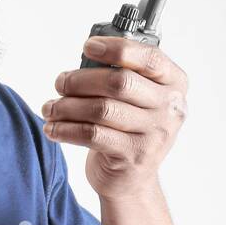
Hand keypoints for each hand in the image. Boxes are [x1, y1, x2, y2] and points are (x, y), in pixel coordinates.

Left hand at [41, 36, 189, 199]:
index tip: (88, 46)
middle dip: (81, 79)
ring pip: (101, 109)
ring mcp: (154, 134)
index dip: (116, 49)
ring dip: (67, 106)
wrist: (132, 178)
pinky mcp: (133, 156)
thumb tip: (84, 61)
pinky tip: (53, 128)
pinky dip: (66, 129)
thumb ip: (120, 75)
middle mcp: (170, 108)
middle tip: (60, 83)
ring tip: (50, 108)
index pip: (149, 58)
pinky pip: (92, 134)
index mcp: (174, 83)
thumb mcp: (137, 98)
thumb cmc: (128, 128)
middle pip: (120, 82)